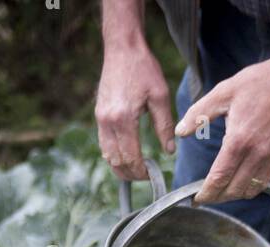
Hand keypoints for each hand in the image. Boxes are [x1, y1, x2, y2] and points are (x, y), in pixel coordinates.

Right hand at [96, 42, 174, 179]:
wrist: (122, 48)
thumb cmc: (143, 69)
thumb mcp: (160, 96)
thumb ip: (164, 126)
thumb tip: (170, 151)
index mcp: (123, 118)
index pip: (131, 157)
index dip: (141, 171)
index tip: (152, 175)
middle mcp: (108, 121)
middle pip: (116, 162)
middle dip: (131, 174)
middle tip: (146, 175)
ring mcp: (100, 119)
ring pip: (107, 156)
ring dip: (121, 167)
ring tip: (137, 169)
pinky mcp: (99, 116)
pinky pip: (104, 144)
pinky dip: (114, 155)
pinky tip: (127, 156)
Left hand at [175, 55, 269, 202]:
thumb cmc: (256, 83)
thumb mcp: (222, 92)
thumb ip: (199, 114)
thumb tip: (179, 132)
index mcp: (238, 140)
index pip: (219, 178)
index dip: (206, 193)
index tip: (196, 199)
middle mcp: (255, 153)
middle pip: (232, 190)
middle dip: (216, 197)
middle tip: (204, 197)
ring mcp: (268, 157)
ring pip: (247, 191)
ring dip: (232, 196)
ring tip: (219, 192)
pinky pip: (262, 184)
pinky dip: (248, 190)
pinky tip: (238, 184)